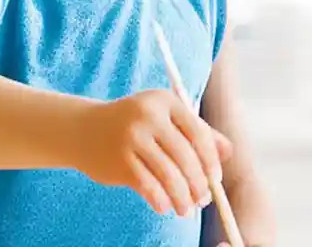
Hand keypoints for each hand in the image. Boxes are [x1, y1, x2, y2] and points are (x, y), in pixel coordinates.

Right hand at [75, 89, 233, 215]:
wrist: (84, 130)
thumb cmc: (135, 125)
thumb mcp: (165, 119)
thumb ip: (198, 131)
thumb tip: (228, 153)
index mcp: (165, 101)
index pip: (198, 132)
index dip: (210, 159)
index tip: (216, 179)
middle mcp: (148, 116)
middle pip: (185, 156)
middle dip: (198, 183)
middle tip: (203, 200)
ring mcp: (131, 138)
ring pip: (167, 174)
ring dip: (181, 197)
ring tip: (186, 210)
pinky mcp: (118, 160)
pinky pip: (147, 185)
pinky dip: (160, 199)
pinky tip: (165, 207)